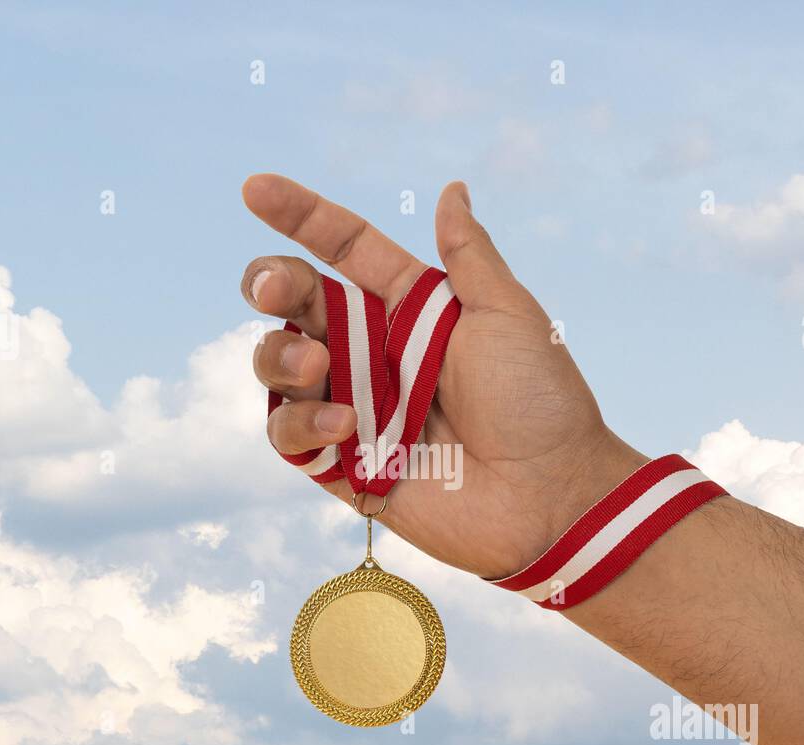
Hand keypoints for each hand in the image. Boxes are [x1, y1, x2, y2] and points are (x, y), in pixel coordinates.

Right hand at [241, 175, 642, 577]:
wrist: (550, 497)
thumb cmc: (540, 402)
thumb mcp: (508, 313)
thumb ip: (467, 254)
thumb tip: (451, 189)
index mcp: (413, 310)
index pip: (344, 250)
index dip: (299, 217)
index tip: (253, 188)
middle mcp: (376, 353)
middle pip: (297, 303)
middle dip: (271, 285)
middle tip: (274, 290)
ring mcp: (357, 408)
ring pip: (279, 366)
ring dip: (281, 357)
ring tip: (316, 367)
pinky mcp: (345, 464)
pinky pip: (290, 435)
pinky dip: (301, 424)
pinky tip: (341, 426)